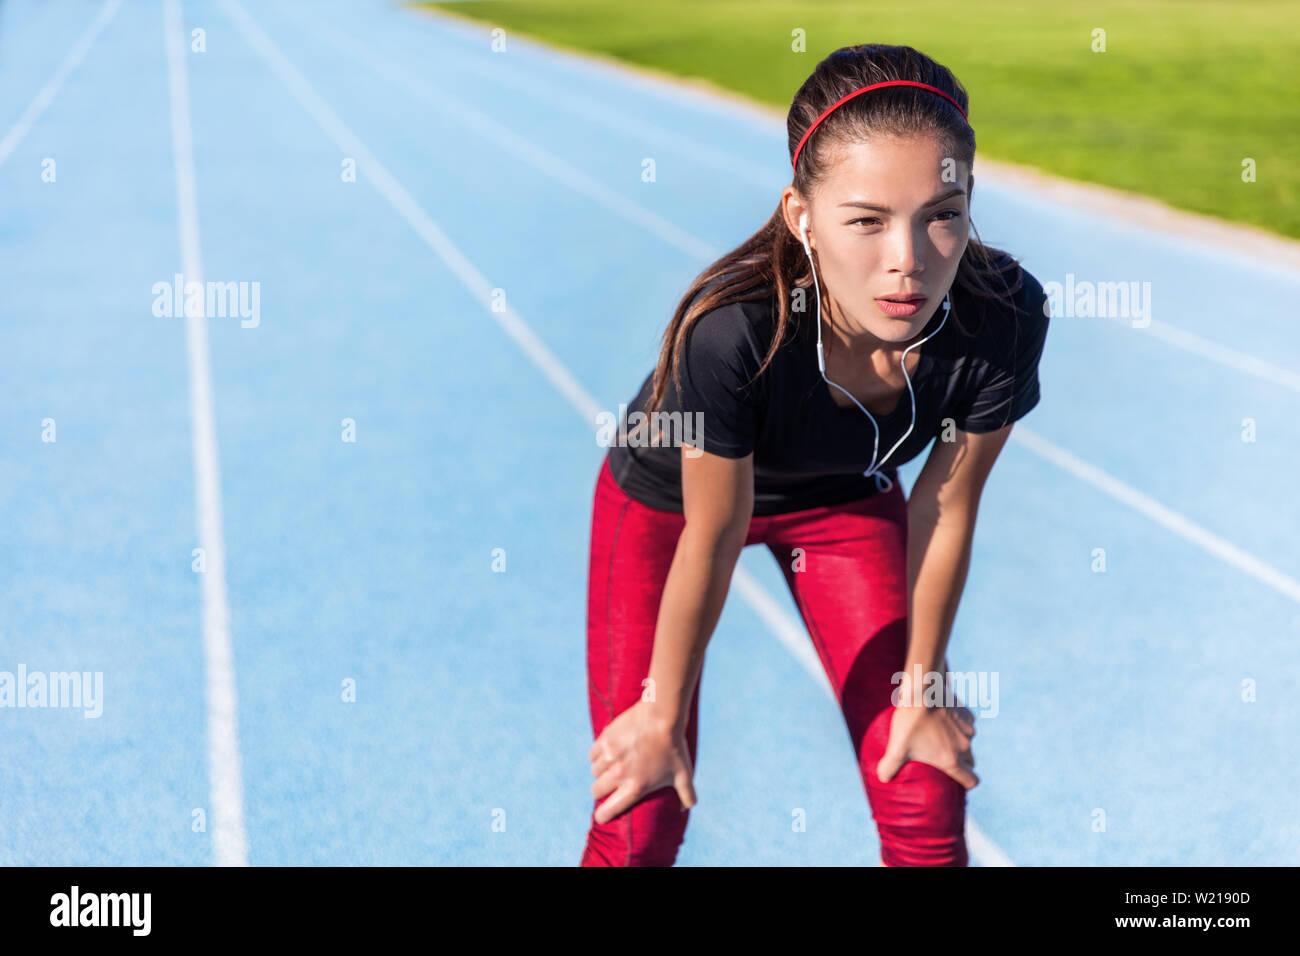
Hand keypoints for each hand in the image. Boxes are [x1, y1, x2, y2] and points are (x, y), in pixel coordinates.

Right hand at [589, 699, 696, 824]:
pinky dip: (598, 756)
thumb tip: (685, 808)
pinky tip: (607, 754)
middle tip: (610, 786)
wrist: (663, 716)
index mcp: (635, 788)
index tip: (601, 817)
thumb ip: (687, 796)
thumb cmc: (674, 747)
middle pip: (596, 791)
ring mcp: (609, 757)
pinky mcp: (604, 740)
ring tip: (612, 767)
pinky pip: (593, 755)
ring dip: (601, 772)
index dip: (602, 816)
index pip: (607, 811)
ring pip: (595, 772)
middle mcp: (618, 775)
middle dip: (601, 792)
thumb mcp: (684, 775)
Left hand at [875, 703, 978, 789]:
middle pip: (970, 763)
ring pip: (967, 743)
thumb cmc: (910, 721)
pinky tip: (942, 719)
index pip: (971, 781)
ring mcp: (968, 730)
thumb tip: (883, 779)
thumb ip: (889, 767)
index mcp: (951, 760)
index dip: (966, 783)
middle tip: (942, 756)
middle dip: (960, 763)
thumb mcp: (896, 747)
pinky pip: (966, 725)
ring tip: (939, 735)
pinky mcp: (968, 715)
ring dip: (958, 742)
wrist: (923, 690)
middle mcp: (964, 747)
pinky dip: (958, 725)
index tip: (957, 781)